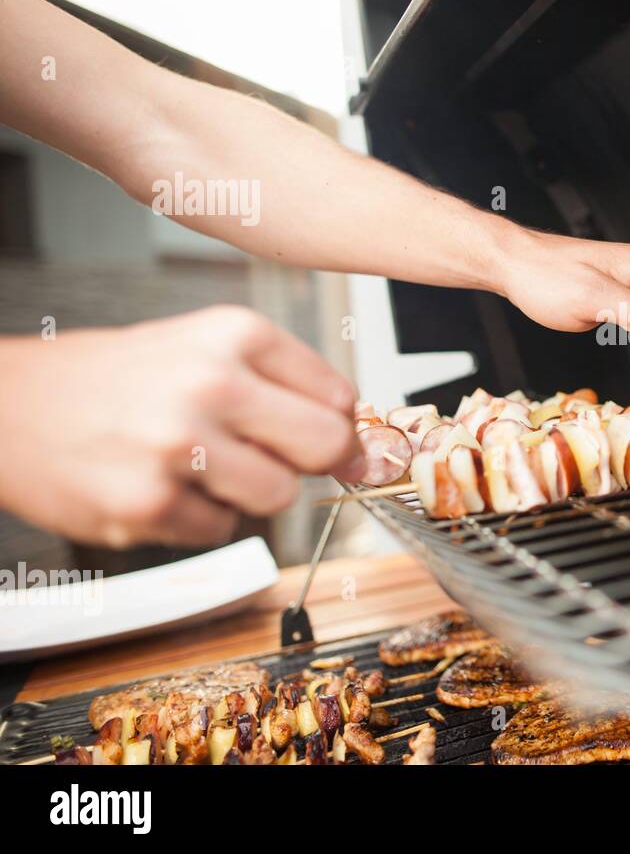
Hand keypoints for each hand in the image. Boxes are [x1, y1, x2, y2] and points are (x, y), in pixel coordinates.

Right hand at [0, 305, 363, 548]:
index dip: (335, 425)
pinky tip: (159, 483)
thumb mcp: (203, 347)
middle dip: (306, 461)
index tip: (323, 437)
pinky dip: (197, 515)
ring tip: (199, 464)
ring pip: (278, 496)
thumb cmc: (113, 377)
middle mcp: (212, 382)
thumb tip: (362, 443)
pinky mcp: (149, 502)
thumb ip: (283, 385)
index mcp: (234, 334)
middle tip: (267, 454)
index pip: (339, 396)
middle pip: (325, 446)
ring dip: (248, 491)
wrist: (9, 405)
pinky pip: (220, 528)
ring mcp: (179, 445)